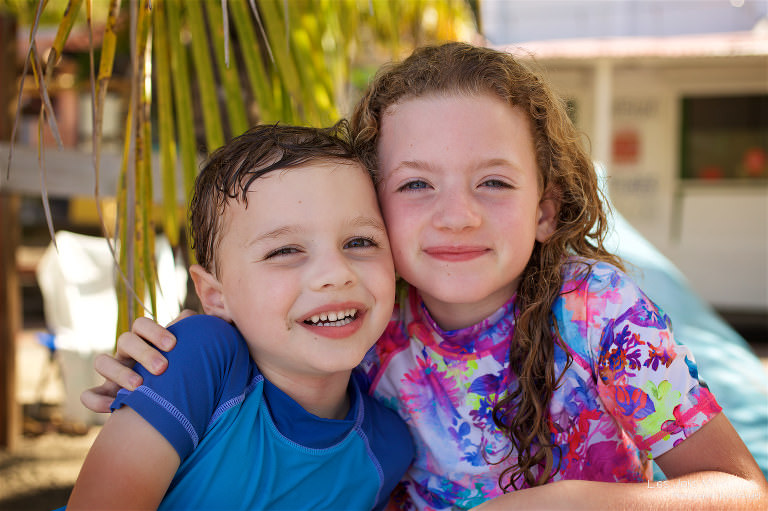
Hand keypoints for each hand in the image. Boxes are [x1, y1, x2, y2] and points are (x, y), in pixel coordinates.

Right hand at [80, 310, 195, 411]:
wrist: (168, 400)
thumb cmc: (177, 369)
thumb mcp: (183, 351)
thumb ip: (187, 333)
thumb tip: (190, 316)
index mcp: (144, 339)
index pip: (142, 325)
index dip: (155, 331)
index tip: (173, 345)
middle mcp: (126, 352)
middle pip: (125, 340)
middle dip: (143, 353)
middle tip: (162, 368)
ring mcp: (112, 372)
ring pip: (102, 362)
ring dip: (119, 372)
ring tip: (138, 386)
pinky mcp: (104, 394)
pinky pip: (89, 395)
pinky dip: (95, 400)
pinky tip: (112, 407)